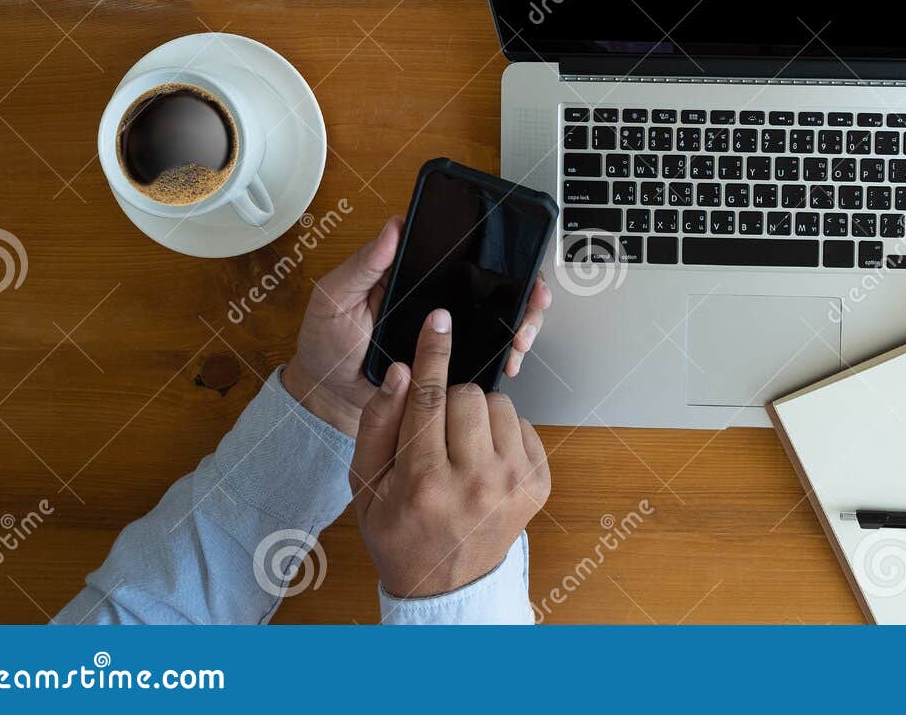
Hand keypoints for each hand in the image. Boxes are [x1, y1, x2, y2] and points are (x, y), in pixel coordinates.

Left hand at [283, 217, 552, 434]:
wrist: (328, 399)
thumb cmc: (325, 343)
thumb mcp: (335, 298)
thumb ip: (363, 265)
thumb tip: (393, 228)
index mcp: (415, 275)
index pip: (463, 254)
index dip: (496, 254)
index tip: (517, 264)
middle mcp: (439, 300)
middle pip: (496, 285)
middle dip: (525, 291)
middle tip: (534, 302)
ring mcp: (449, 331)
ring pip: (500, 319)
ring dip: (522, 324)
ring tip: (520, 340)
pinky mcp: (452, 361)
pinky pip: (487, 354)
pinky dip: (506, 357)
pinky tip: (508, 362)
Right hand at [349, 309, 550, 597]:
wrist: (446, 584)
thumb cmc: (400, 529)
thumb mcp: (366, 484)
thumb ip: (378, 424)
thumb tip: (400, 372)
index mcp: (424, 482)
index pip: (429, 398)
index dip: (432, 353)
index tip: (438, 320)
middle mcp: (475, 483)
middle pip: (468, 395)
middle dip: (450, 401)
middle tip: (438, 432)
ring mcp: (513, 485)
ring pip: (500, 405)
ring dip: (478, 417)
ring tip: (461, 449)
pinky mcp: (539, 484)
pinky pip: (524, 425)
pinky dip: (503, 434)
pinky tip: (484, 460)